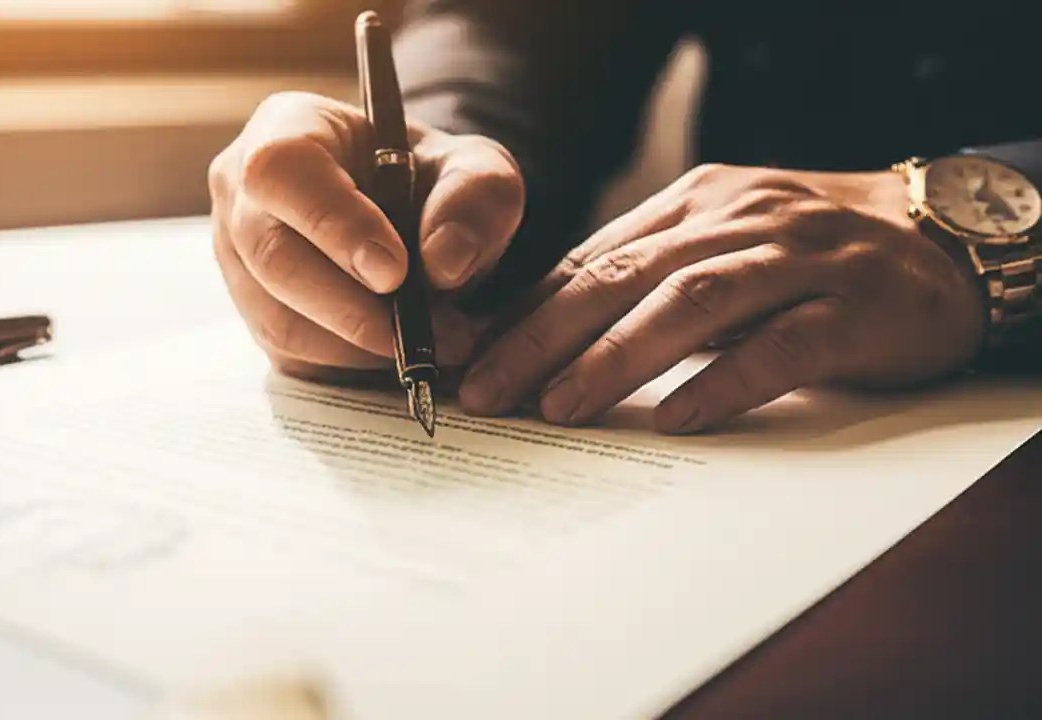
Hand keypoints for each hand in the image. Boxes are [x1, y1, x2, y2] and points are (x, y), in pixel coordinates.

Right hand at [209, 92, 523, 380]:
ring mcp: (235, 257)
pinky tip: (397, 350)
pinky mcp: (252, 313)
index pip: (283, 171)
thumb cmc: (430, 181)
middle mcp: (242, 192)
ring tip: (428, 342)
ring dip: (358, 345)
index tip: (396, 273)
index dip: (335, 226)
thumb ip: (474, 197)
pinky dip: (350, 364)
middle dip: (352, 308)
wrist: (411, 215)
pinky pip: (289, 354)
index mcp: (287, 128)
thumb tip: (444, 260)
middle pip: (272, 257)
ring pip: (278, 318)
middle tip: (426, 331)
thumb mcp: (476, 168)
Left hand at [459, 164, 986, 431]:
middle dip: (545, 335)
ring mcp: (799, 257)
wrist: (942, 240)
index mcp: (693, 204)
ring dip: (616, 355)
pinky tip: (678, 416)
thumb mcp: (720, 251)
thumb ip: (647, 282)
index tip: (472, 359)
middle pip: (623, 274)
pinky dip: (724, 379)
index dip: (528, 311)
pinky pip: (782, 344)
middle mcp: (737, 218)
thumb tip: (547, 341)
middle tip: (488, 390)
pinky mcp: (856, 305)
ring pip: (691, 301)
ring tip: (559, 405)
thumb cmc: (809, 260)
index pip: (591, 258)